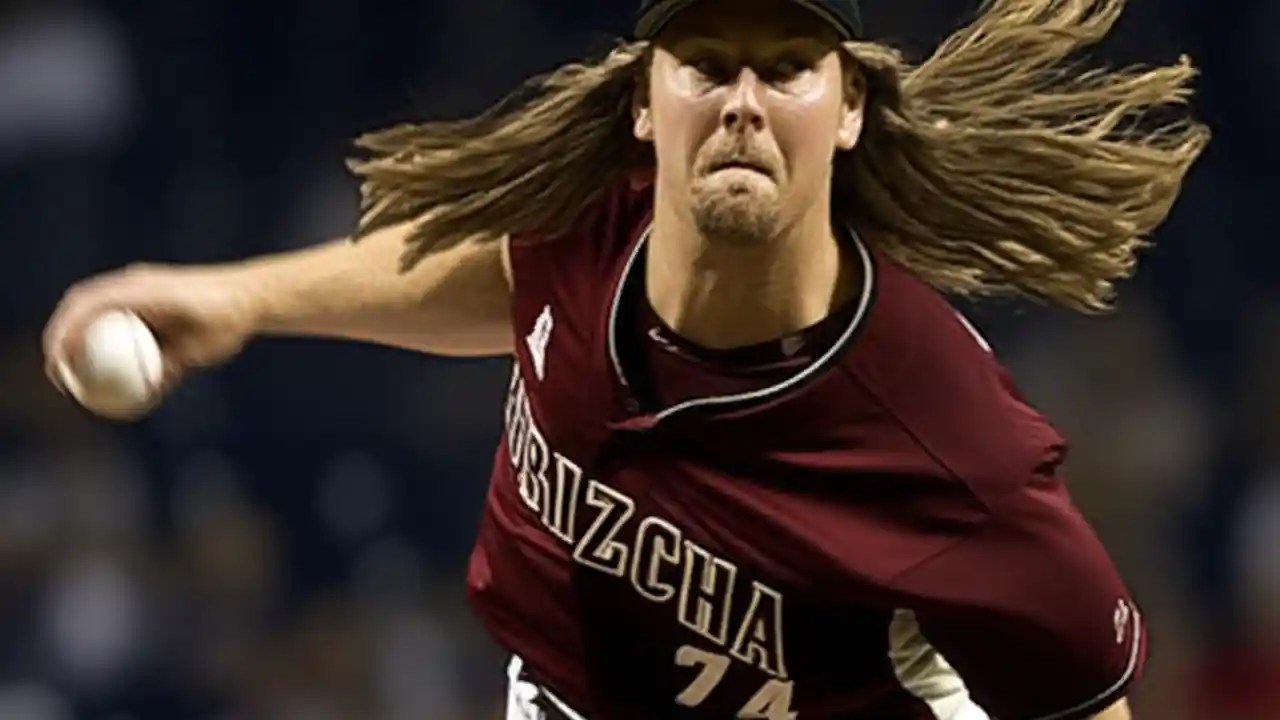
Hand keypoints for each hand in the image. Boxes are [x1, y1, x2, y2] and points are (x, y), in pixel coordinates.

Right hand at [43, 262, 258, 402]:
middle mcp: (135, 282)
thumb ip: (174, 366)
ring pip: (91, 304)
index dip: (67, 331)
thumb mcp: (202, 349)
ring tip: (65, 368)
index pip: (90, 305)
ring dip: (72, 331)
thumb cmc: (229, 321)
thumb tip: (145, 392)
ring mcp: (137, 285)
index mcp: (144, 289)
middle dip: (59, 334)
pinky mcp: (143, 293)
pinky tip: (93, 358)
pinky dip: (94, 329)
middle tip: (55, 371)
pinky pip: (110, 310)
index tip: (59, 361)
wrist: (251, 296)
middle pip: (81, 303)